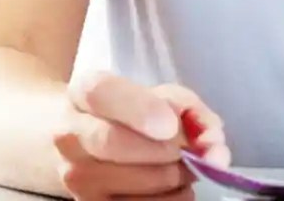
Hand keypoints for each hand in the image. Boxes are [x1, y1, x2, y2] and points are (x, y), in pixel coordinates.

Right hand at [54, 71, 230, 200]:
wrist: (91, 140)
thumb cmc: (135, 115)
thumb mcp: (164, 96)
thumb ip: (192, 111)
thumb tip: (214, 150)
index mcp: (84, 93)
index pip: (101, 93)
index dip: (138, 108)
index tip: (169, 124)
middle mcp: (69, 134)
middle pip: (113, 142)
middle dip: (163, 147)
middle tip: (184, 148)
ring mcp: (75, 177)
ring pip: (137, 181)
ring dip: (175, 175)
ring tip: (178, 164)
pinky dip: (173, 198)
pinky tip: (172, 185)